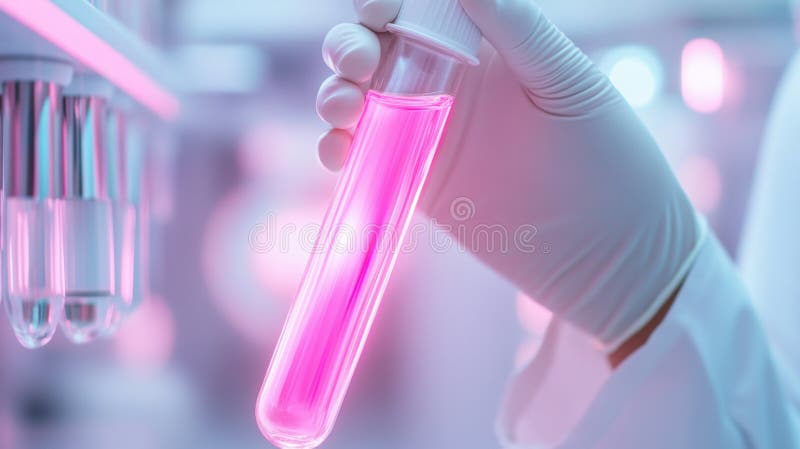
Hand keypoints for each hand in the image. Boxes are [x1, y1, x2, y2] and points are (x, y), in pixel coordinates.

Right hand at [316, 0, 701, 349]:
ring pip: (361, 98)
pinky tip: (342, 150)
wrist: (610, 254)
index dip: (390, 1)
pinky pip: (365, 154)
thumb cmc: (608, 160)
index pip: (423, 6)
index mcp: (489, 44)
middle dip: (352, 43)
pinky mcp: (418, 181)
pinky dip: (339, 148)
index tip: (382, 7)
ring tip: (344, 107)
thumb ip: (516, 28)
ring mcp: (431, 132)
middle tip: (359, 61)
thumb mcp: (567, 83)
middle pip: (378, 47)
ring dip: (337, 93)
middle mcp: (452, 82)